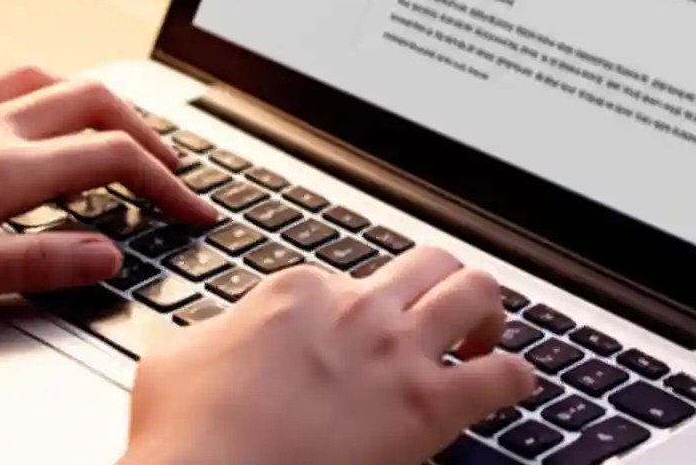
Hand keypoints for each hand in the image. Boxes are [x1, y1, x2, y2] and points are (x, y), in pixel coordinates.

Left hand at [0, 67, 217, 310]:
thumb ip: (37, 263)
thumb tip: (110, 255)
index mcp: (2, 167)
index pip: (112, 159)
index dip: (168, 185)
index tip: (197, 212)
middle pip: (95, 101)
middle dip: (148, 132)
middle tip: (172, 170)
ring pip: (50, 81)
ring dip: (99, 102)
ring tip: (118, 134)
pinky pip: (0, 83)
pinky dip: (40, 92)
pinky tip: (30, 116)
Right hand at [122, 248, 535, 464]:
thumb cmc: (186, 432)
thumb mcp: (177, 357)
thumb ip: (216, 335)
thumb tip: (222, 339)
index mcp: (296, 292)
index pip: (349, 280)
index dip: (357, 311)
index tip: (354, 339)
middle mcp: (355, 307)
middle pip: (427, 263)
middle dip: (440, 285)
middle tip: (443, 317)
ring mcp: (396, 350)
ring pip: (475, 292)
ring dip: (487, 312)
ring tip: (484, 338)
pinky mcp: (429, 403)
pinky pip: (504, 376)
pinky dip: (517, 379)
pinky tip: (511, 388)